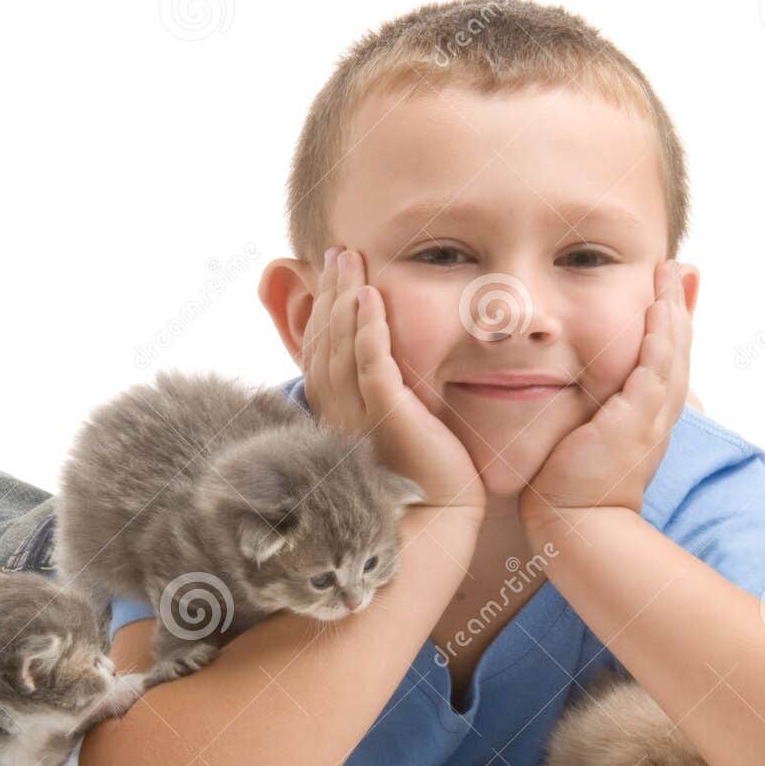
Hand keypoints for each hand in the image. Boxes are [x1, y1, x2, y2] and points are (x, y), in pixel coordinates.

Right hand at [301, 246, 484, 513]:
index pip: (321, 350)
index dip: (323, 308)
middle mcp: (340, 413)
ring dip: (345, 298)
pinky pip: (373, 365)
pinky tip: (371, 297)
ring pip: (343, 346)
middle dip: (331, 292)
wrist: (443, 514)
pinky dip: (368, 329)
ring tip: (350, 259)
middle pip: (325, 340)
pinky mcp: (389, 417)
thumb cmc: (426, 473)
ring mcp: (361, 415)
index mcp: (337, 414)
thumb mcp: (396, 424)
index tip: (332, 272)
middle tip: (337, 251)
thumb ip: (384, 393)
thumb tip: (386, 362)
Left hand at [521, 259, 695, 521]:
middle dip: (679, 306)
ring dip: (673, 311)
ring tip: (671, 273)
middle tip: (679, 268)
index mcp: (647, 420)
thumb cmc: (569, 491)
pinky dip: (659, 338)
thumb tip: (579, 398)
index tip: (668, 292)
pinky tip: (658, 310)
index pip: (665, 363)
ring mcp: (651, 418)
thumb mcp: (585, 443)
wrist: (575, 525)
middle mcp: (656, 416)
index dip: (670, 326)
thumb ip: (587, 416)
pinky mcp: (635, 421)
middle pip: (678, 351)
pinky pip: (654, 370)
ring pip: (672, 354)